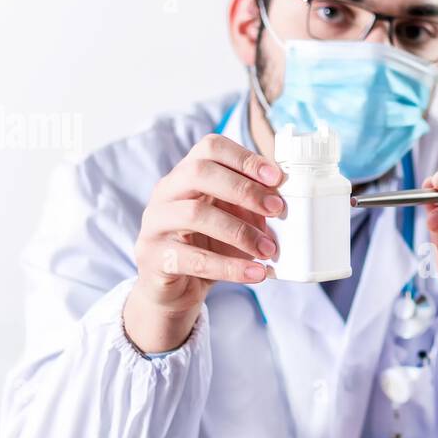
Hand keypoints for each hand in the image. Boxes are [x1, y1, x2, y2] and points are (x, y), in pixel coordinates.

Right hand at [124, 134, 283, 352]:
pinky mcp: (156, 259)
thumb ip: (249, 204)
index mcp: (185, 175)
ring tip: (269, 250)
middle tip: (277, 209)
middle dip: (244, 189)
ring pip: (195, 214)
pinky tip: (256, 273)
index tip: (277, 177)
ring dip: (241, 231)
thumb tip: (282, 199)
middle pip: (198, 172)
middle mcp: (165, 193)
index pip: (209, 148)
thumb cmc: (207, 246)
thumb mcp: (231, 219)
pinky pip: (195, 260)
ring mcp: (155, 224)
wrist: (176, 289)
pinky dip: (231, 267)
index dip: (245, 158)